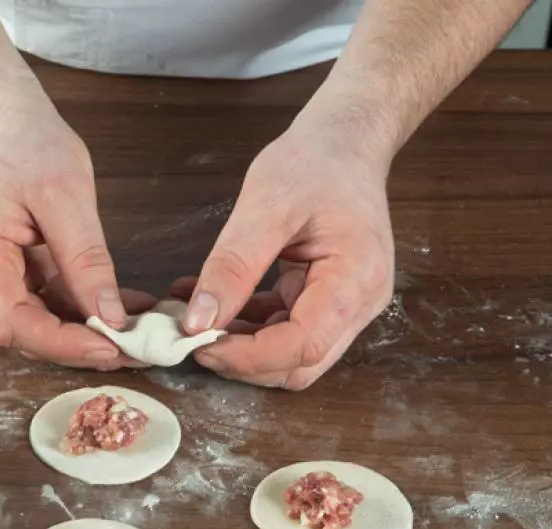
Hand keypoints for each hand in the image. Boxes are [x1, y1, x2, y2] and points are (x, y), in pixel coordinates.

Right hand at [0, 102, 153, 368]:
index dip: (61, 343)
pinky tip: (122, 307)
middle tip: (135, 347)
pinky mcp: (7, 272)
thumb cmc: (25, 143)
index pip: (11, 322)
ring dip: (86, 328)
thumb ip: (86, 261)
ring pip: (37, 321)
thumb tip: (111, 318)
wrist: (2, 118)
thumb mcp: (65, 196)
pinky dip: (82, 306)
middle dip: (79, 343)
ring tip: (137, 330)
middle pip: (23, 330)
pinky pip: (45, 301)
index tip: (111, 346)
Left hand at [175, 119, 394, 389]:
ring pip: (291, 354)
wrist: (346, 141)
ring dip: (242, 346)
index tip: (199, 346)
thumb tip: (197, 321)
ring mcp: (346, 305)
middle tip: (192, 342)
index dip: (249, 357)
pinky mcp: (326, 299)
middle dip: (244, 362)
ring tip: (195, 323)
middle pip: (301, 364)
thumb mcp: (266, 206)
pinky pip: (285, 328)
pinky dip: (247, 325)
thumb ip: (232, 265)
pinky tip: (209, 305)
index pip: (303, 346)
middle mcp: (359, 304)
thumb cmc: (316, 163)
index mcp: (355, 280)